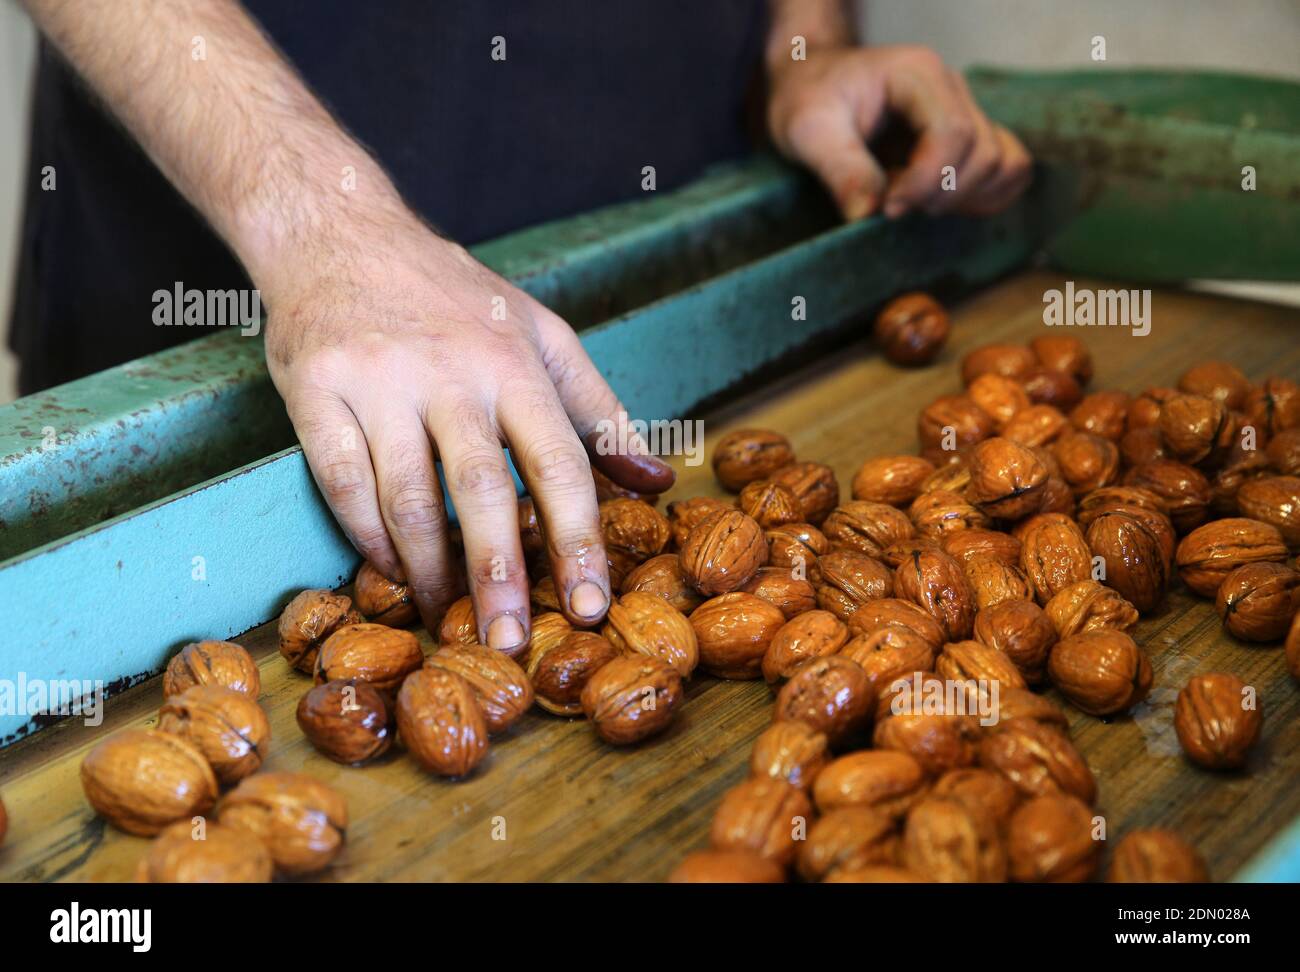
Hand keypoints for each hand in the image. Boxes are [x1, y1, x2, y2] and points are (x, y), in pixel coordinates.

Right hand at [262, 210, 673, 651]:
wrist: (341, 232)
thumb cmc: (455, 296)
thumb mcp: (543, 335)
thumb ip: (601, 412)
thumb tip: (659, 481)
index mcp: (516, 362)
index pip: (561, 463)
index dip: (579, 540)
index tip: (591, 606)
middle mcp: (450, 372)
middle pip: (481, 490)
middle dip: (499, 575)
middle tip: (510, 644)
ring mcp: (379, 381)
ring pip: (405, 496)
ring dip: (426, 570)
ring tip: (447, 618)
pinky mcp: (316, 389)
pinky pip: (342, 481)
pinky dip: (366, 536)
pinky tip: (389, 571)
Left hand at [767, 44, 1031, 220]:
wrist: (812, 83)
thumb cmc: (808, 97)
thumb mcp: (808, 129)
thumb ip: (840, 168)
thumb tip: (867, 215)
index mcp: (919, 75)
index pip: (953, 132)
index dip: (927, 181)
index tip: (888, 209)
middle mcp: (953, 90)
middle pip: (984, 153)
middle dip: (941, 194)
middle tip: (892, 206)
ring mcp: (966, 113)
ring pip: (1004, 164)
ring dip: (964, 199)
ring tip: (913, 203)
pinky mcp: (967, 141)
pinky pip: (1007, 171)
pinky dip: (982, 199)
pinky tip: (934, 204)